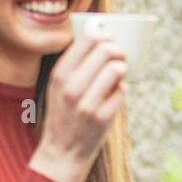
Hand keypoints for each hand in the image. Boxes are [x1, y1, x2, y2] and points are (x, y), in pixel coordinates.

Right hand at [31, 36, 126, 181]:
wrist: (62, 151)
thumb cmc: (65, 111)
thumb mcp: (59, 85)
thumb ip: (75, 61)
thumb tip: (99, 30)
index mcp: (60, 74)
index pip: (88, 38)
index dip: (104, 33)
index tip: (108, 39)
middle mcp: (71, 87)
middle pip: (106, 49)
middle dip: (118, 49)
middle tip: (119, 57)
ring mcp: (87, 103)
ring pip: (117, 68)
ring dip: (122, 68)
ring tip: (118, 73)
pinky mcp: (102, 118)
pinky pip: (122, 91)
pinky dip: (121, 90)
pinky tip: (114, 95)